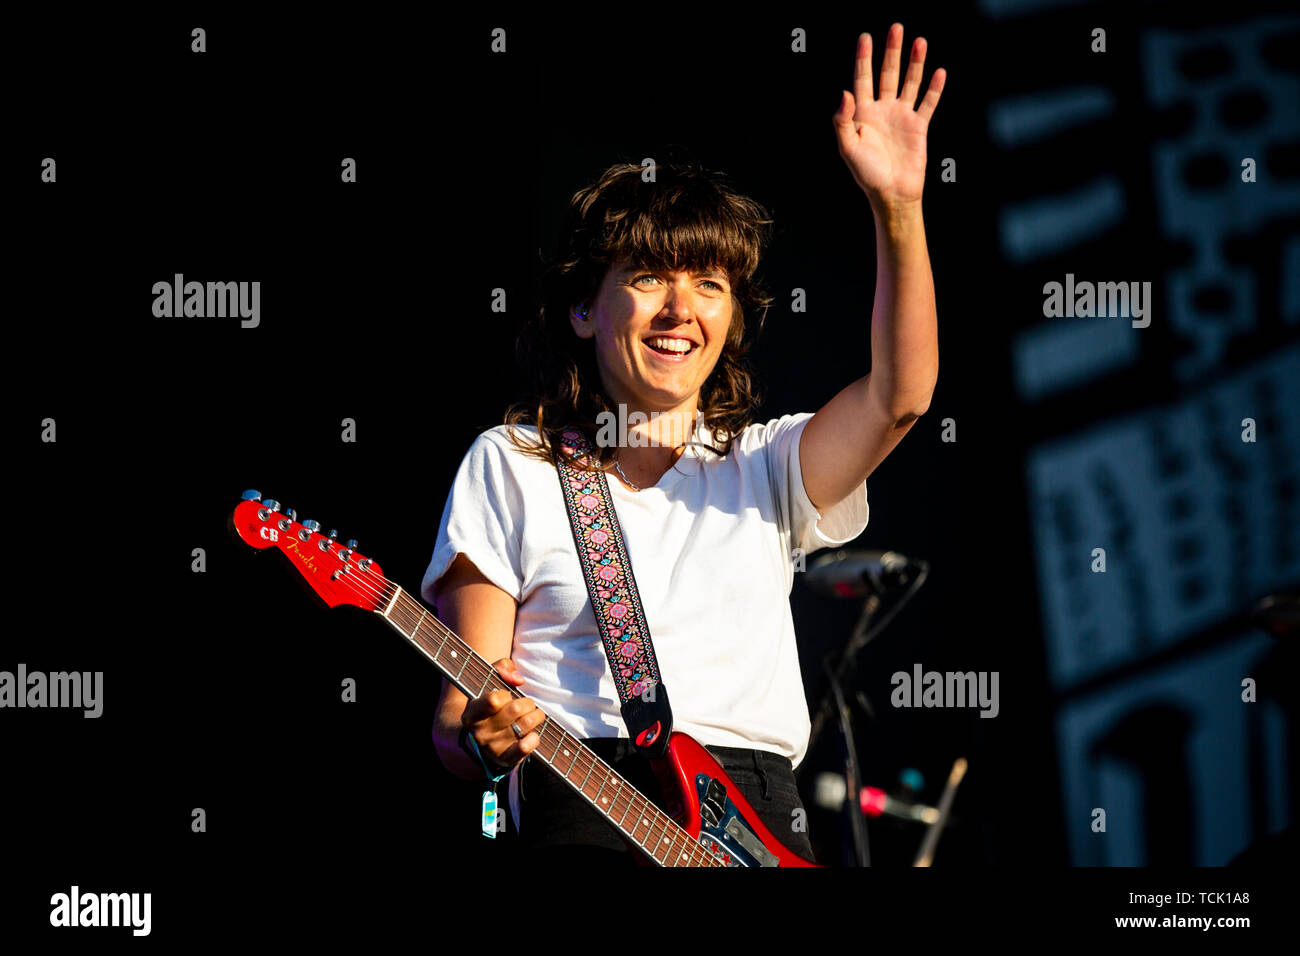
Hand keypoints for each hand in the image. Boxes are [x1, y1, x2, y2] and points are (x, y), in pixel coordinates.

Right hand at [461, 658, 543, 771]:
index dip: (505, 694)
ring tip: (534, 715)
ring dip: (536, 716)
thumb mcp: (488, 681)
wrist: (479, 740)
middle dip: (527, 702)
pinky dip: (534, 738)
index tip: (506, 696)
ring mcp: (493, 747)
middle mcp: (479, 732)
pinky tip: (532, 733)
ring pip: (525, 725)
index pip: (494, 700)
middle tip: (526, 704)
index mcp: (471, 713)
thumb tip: (518, 680)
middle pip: (515, 709)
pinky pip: (526, 747)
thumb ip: (502, 668)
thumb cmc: (489, 705)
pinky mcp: (506, 759)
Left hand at [832, 23, 944, 207]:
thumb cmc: (867, 174)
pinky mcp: (919, 126)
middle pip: (887, 74)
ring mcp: (902, 117)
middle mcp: (882, 111)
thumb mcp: (848, 148)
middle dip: (891, 52)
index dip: (864, 58)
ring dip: (915, 63)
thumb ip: (843, 121)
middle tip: (896, 27)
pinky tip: (939, 71)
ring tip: (920, 41)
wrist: (892, 194)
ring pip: (909, 83)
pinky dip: (934, 88)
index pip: (862, 79)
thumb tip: (845, 92)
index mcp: (862, 114)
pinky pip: (927, 103)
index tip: (866, 37)